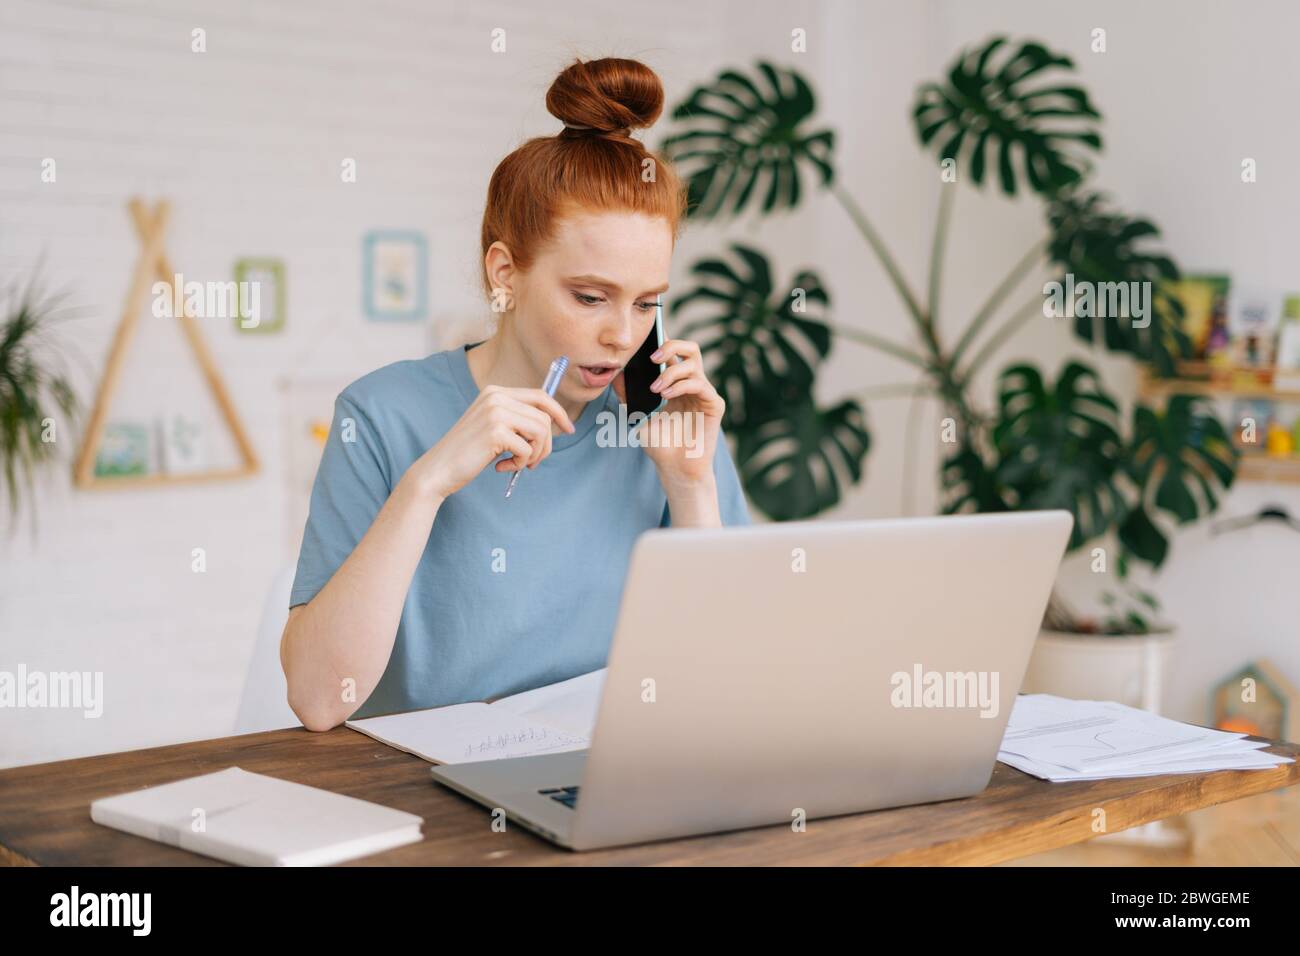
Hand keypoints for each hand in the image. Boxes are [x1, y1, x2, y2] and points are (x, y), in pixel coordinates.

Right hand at [408, 385, 574, 498]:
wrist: (439, 469)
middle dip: (546, 443)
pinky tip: (501, 467)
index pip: (540, 396)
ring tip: (518, 464)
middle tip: (534, 461)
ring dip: (535, 455)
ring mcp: (495, 412)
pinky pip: (528, 450)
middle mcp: (495, 397)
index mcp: (495, 392)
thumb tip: (555, 422)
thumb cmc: (468, 452)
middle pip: (544, 416)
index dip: (558, 413)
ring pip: (541, 432)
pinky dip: (520, 464)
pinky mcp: (495, 432)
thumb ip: (517, 419)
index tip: (569, 429)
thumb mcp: (493, 427)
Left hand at [613, 338, 723, 489]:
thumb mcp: (636, 414)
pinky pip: (700, 384)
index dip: (663, 340)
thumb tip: (616, 371)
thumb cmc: (658, 443)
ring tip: (655, 388)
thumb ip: (628, 393)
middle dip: (670, 345)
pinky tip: (666, 396)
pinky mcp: (714, 404)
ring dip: (671, 371)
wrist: (674, 468)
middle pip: (689, 348)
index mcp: (675, 382)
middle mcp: (692, 383)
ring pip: (693, 363)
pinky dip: (681, 385)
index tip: (645, 338)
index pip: (673, 352)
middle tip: (652, 357)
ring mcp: (704, 393)